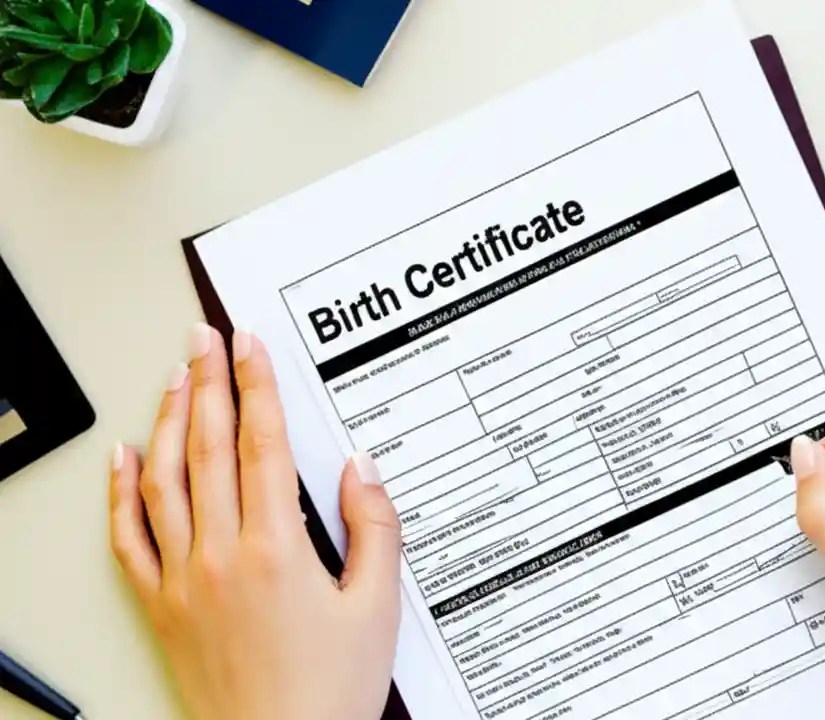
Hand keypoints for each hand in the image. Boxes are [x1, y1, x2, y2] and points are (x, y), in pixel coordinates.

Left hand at [108, 324, 402, 719]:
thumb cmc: (328, 691)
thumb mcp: (377, 610)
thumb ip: (374, 531)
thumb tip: (361, 470)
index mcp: (276, 549)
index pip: (263, 445)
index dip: (256, 385)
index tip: (249, 345)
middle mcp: (221, 556)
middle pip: (210, 449)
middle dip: (208, 383)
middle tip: (204, 339)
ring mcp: (184, 580)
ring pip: (165, 481)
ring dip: (168, 421)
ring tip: (174, 379)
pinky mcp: (162, 607)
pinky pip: (128, 539)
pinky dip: (121, 493)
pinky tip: (123, 460)